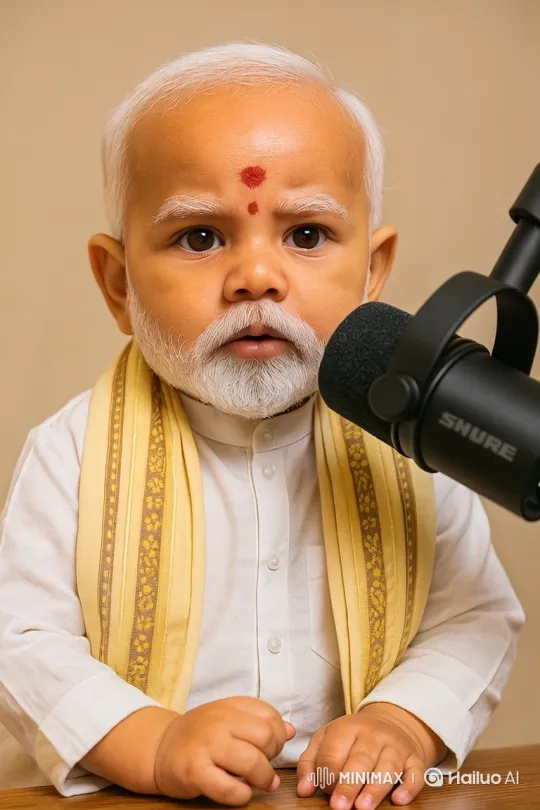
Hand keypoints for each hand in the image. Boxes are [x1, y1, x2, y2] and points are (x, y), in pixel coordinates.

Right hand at [154, 696, 295, 803]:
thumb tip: (290, 730)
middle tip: (264, 765)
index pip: (270, 715)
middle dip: (272, 756)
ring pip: (251, 761)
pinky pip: (230, 788)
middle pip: (265, 737)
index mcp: (229, 706)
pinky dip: (242, 795)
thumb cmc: (199, 735)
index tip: (271, 746)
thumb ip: (258, 721)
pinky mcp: (195, 772)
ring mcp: (206, 746)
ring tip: (261, 783)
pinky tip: (240, 792)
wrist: (159, 748)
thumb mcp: (227, 718)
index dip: (279, 734)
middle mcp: (218, 721)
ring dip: (263, 778)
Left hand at [297, 702, 445, 809]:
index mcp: (347, 728)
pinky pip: (415, 772)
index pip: (333, 752)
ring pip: (388, 766)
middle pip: (360, 760)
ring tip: (363, 807)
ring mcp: (396, 746)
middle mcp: (373, 734)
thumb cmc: (351, 738)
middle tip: (339, 807)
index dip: (328, 775)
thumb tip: (304, 790)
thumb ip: (310, 763)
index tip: (326, 792)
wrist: (389, 723)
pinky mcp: (414, 758)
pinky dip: (409, 786)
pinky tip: (399, 799)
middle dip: (349, 785)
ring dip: (375, 788)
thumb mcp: (326, 740)